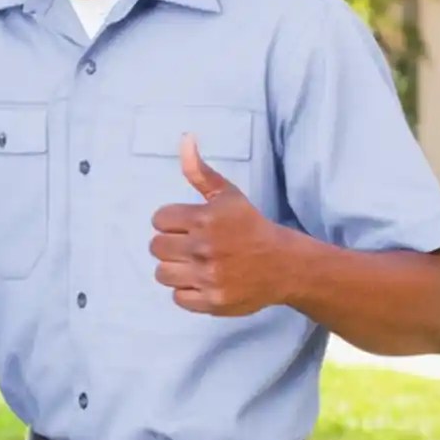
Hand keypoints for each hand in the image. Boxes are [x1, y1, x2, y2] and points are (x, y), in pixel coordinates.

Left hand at [149, 134, 294, 315]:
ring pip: (162, 273)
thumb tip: (185, 139)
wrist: (284, 264)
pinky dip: (186, 291)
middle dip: (170, 245)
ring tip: (194, 264)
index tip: (188, 226)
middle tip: (191, 246)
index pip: (159, 219)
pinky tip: (202, 281)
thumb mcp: (227, 196)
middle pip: (156, 247)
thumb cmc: (250, 226)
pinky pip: (177, 297)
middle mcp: (204, 248)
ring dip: (174, 268)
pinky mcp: (212, 301)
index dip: (171, 222)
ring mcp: (208, 276)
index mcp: (205, 219)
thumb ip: (200, 172)